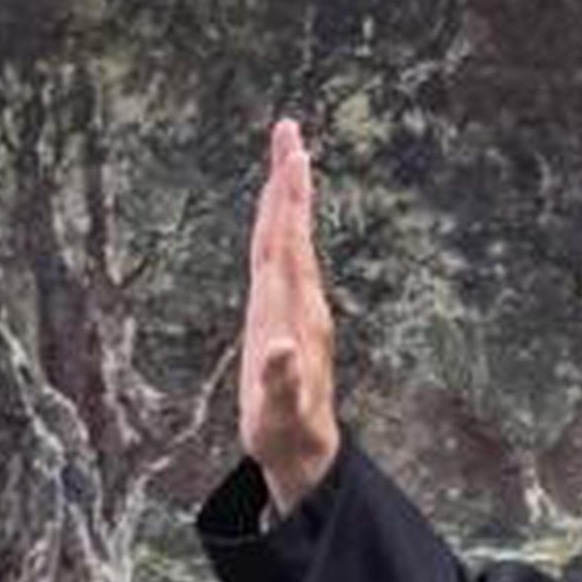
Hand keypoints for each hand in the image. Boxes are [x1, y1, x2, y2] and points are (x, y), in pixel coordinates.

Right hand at [238, 118, 340, 512]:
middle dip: (288, 180)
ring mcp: (297, 309)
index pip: (285, 245)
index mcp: (290, 314)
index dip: (286, 202)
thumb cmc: (284, 433)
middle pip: (291, 230)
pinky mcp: (291, 318)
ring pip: (291, 241)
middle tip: (287, 129)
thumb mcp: (278, 413)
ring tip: (287, 157)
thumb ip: (280, 381)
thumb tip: (280, 349)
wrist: (304, 452)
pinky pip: (285, 260)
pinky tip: (280, 219)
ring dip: (288, 198)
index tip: (291, 155)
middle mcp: (298, 304)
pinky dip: (281, 230)